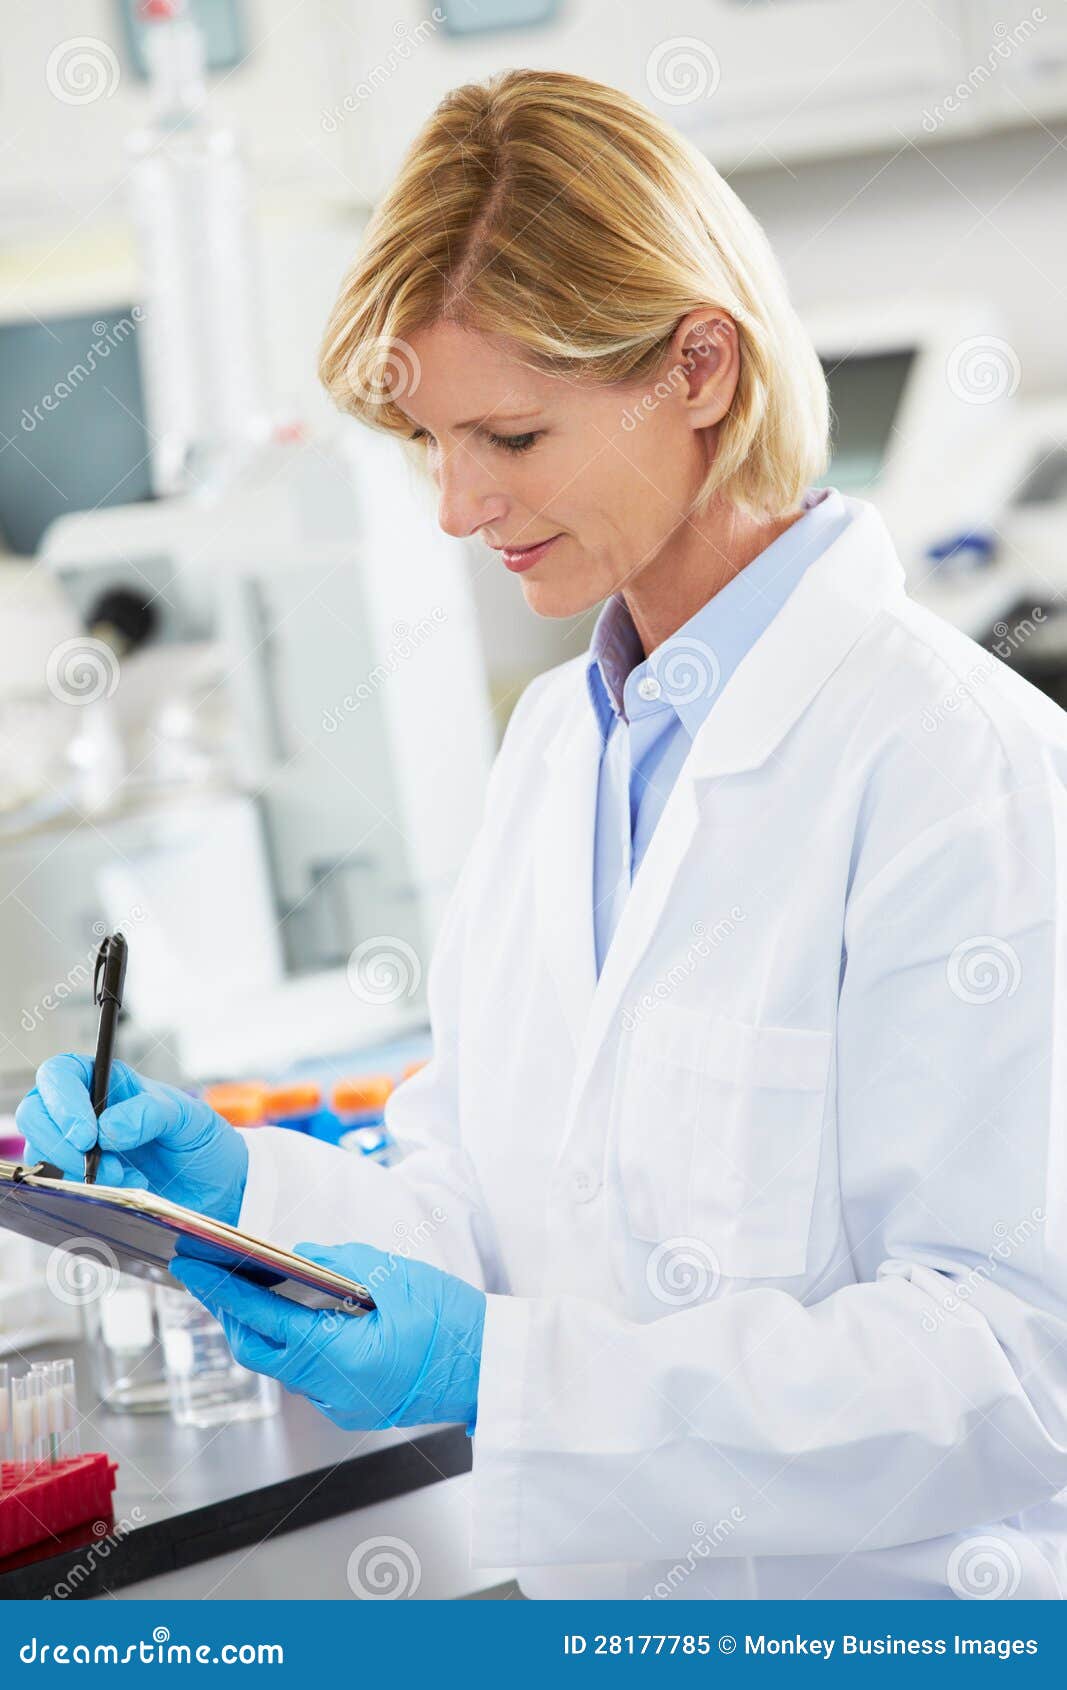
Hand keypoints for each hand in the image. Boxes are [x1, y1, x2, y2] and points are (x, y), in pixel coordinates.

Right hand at [15, 1055, 248, 1226]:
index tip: (86, 1133)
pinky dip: (80, 1192)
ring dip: (73, 1170)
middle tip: (96, 1161)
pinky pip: (56, 1186)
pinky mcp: (79, 1183)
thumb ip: (152, 1113)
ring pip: (40, 1151)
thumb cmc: (202, 1143)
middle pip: (36, 1112)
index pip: (62, 1073)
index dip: (62, 1098)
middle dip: (59, 1140)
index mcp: (109, 1084)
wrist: (217, 1191)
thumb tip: (109, 1128)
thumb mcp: (190, 1118)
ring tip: (124, 1177)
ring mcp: (78, 1150)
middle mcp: (86, 1113)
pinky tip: (119, 1190)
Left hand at [169, 1241, 485, 1432]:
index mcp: (344, 1359)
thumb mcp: (400, 1278)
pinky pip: (307, 1370)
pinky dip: (292, 1339)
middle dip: (232, 1310)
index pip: (266, 1322)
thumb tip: (297, 1258)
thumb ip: (342, 1265)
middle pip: (262, 1350)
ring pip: (282, 1363)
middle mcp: (334, 1392)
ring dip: (263, 1324)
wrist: (494, 1371)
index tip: (195, 1266)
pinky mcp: (351, 1403)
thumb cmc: (457, 1326)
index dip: (225, 1293)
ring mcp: (341, 1403)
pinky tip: (296, 1310)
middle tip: (210, 1271)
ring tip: (248, 1283)